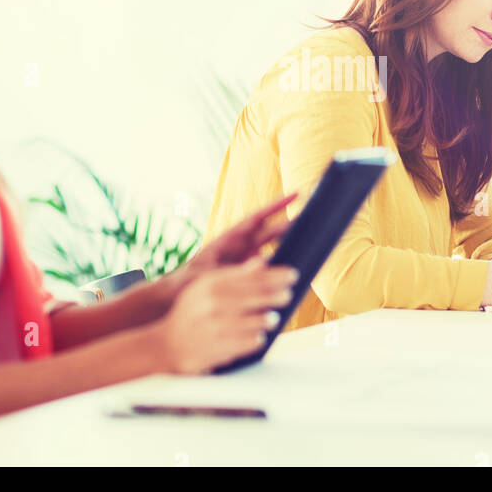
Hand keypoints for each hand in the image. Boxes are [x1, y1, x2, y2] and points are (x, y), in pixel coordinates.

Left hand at [148, 192, 297, 312]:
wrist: (176, 297)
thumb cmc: (189, 282)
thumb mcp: (210, 274)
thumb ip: (235, 270)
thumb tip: (263, 263)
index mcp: (230, 238)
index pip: (259, 217)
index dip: (277, 206)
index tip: (297, 194)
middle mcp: (240, 246)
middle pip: (271, 231)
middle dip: (291, 222)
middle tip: (315, 216)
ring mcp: (245, 260)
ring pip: (273, 248)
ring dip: (290, 243)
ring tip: (312, 238)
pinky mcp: (247, 274)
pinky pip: (269, 267)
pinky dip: (282, 265)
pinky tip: (298, 267)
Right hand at [155, 257, 299, 374]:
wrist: (165, 345)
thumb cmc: (191, 313)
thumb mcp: (205, 288)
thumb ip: (234, 275)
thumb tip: (263, 261)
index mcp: (210, 284)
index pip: (249, 277)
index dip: (274, 275)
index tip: (292, 273)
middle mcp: (211, 303)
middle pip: (253, 296)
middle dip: (275, 294)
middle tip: (289, 293)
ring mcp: (214, 327)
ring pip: (250, 321)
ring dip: (265, 319)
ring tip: (275, 318)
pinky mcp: (216, 348)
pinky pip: (243, 343)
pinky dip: (254, 340)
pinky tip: (261, 338)